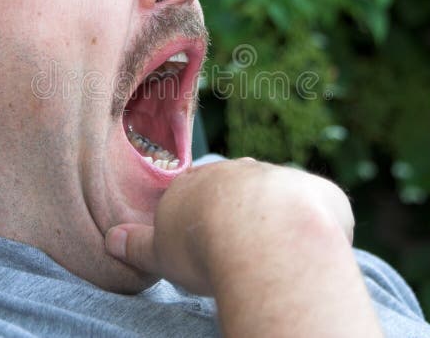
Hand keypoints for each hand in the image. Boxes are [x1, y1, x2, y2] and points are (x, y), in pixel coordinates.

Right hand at [105, 158, 355, 295]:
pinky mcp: (319, 194)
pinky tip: (310, 253)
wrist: (261, 235)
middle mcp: (241, 172)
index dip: (200, 215)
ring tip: (275, 256)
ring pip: (279, 196)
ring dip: (278, 219)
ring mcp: (281, 179)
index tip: (203, 238)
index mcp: (200, 182)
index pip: (196, 192)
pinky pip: (318, 209)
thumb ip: (136, 244)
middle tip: (239, 249)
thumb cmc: (202, 244)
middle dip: (239, 212)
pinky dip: (316, 226)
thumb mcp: (160, 250)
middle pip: (238, 188)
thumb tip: (109, 238)